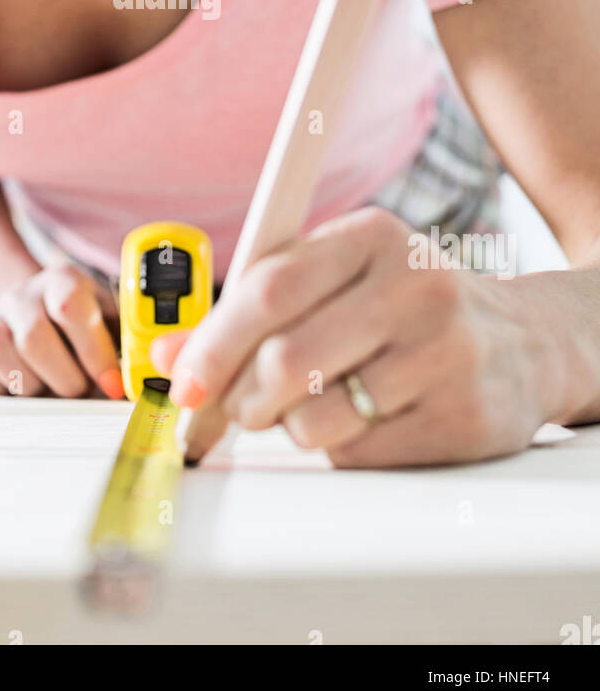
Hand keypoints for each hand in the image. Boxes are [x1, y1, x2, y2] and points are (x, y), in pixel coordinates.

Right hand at [0, 259, 123, 398]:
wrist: (24, 310)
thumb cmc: (78, 326)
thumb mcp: (107, 320)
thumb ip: (128, 343)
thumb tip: (146, 378)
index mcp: (63, 281)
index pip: (70, 307)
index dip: (93, 350)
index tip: (111, 383)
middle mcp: (21, 296)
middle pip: (35, 339)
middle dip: (66, 378)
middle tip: (80, 388)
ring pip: (7, 363)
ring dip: (39, 388)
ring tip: (53, 384)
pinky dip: (6, 393)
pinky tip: (24, 384)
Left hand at [149, 206, 556, 466]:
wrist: (523, 341)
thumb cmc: (405, 306)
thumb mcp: (337, 279)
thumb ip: (252, 308)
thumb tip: (167, 356)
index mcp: (371, 237)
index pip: (270, 290)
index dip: (213, 342)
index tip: (183, 381)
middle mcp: (414, 288)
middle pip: (286, 360)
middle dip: (242, 398)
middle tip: (236, 408)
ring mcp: (443, 354)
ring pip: (314, 417)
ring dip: (289, 426)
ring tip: (308, 407)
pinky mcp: (462, 418)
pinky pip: (356, 453)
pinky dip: (337, 446)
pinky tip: (363, 418)